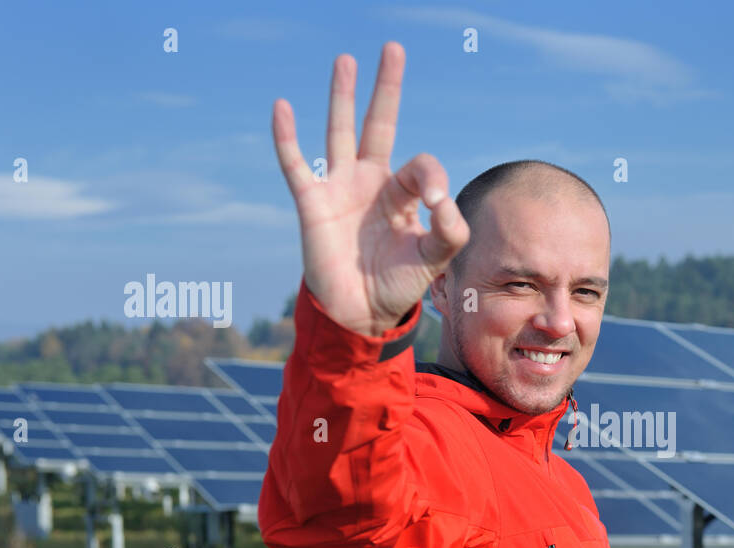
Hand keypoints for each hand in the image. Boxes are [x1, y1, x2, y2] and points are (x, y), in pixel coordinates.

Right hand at [271, 41, 469, 336]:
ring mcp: (340, 189)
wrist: (362, 313)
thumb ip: (450, 228)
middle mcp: (371, 183)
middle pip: (378, 124)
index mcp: (403, 194)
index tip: (433, 203)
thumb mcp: (436, 258)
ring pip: (340, 132)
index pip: (421, 166)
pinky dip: (287, 137)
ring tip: (346, 60)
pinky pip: (296, 164)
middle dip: (386, 89)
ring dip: (342, 97)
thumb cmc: (399, 285)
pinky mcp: (312, 203)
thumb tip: (441, 197)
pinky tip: (282, 106)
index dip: (430, 177)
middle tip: (393, 48)